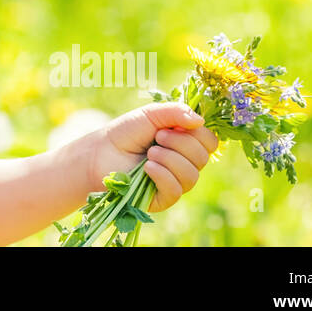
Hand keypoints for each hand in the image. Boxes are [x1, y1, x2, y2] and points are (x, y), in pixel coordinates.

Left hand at [83, 102, 219, 212]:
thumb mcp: (151, 114)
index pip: (210, 142)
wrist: (101, 152)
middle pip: (203, 157)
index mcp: (186, 143)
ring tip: (149, 153)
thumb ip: (175, 112)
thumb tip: (200, 120)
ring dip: (169, 159)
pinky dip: (162, 174)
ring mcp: (176, 182)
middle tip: (157, 137)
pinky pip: (176, 190)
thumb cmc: (126, 132)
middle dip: (179, 143)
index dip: (196, 133)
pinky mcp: (163, 198)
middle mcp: (185, 164)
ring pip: (191, 175)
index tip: (172, 125)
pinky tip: (147, 167)